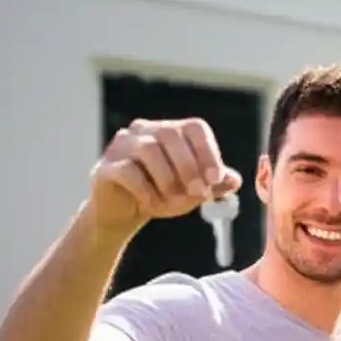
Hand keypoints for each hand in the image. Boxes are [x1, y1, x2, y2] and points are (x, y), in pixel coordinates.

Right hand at [88, 118, 241, 232]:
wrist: (123, 212)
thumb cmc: (162, 194)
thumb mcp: (193, 190)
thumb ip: (215, 184)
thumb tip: (235, 180)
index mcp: (170, 131)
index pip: (195, 127)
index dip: (208, 152)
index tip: (216, 179)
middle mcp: (144, 131)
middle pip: (171, 134)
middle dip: (190, 167)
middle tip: (199, 194)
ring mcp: (121, 146)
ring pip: (149, 149)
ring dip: (168, 179)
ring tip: (175, 202)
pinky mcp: (105, 167)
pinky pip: (128, 171)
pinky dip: (146, 190)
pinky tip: (152, 205)